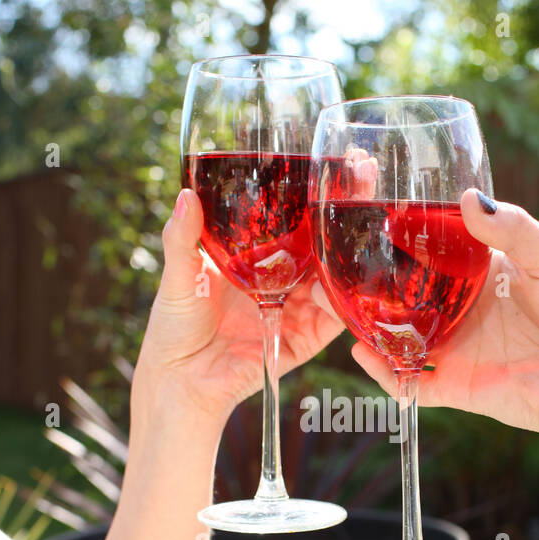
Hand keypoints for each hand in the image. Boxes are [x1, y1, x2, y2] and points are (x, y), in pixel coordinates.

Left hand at [135, 189, 341, 419]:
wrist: (179, 380)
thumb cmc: (174, 327)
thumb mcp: (178, 274)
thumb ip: (184, 238)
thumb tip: (187, 195)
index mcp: (256, 254)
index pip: (294, 216)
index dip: (315, 190)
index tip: (335, 159)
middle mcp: (283, 277)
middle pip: (324, 239)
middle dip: (347, 208)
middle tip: (364, 174)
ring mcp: (298, 307)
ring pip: (335, 274)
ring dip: (351, 249)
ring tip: (362, 220)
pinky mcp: (305, 339)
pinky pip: (333, 318)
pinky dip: (338, 300)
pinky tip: (331, 283)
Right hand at [344, 192, 538, 450]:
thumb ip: (511, 230)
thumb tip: (467, 199)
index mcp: (486, 273)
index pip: (434, 250)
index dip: (404, 234)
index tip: (370, 214)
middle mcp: (465, 309)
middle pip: (407, 291)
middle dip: (372, 278)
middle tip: (334, 255)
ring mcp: (457, 348)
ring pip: (399, 334)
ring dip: (368, 321)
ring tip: (330, 297)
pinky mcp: (456, 386)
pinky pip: (409, 381)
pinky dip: (382, 370)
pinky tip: (359, 349)